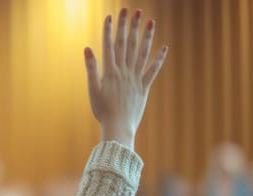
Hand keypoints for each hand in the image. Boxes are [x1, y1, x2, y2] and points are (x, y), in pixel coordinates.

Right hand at [85, 9, 167, 149]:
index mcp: (110, 73)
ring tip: (150, 20)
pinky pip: (153, 70)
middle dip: (128, 26)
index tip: (111, 16)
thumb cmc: (102, 112)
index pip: (110, 46)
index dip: (110, 30)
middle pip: (127, 45)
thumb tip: (88, 49)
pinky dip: (159, 59)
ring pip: (141, 53)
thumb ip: (91, 69)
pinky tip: (164, 47)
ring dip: (146, 36)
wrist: (118, 128)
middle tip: (131, 10)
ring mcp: (136, 79)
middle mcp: (124, 72)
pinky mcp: (144, 87)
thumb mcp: (92, 91)